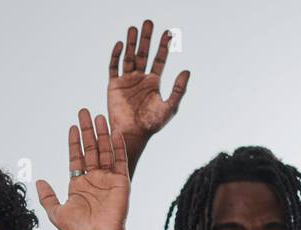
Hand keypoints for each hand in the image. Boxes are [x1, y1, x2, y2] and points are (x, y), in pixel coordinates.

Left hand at [35, 113, 130, 229]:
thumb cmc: (77, 229)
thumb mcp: (56, 212)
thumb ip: (47, 197)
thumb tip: (38, 181)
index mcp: (78, 184)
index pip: (76, 158)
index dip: (73, 142)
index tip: (72, 127)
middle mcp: (94, 178)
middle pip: (90, 149)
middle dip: (87, 130)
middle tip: (84, 112)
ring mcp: (108, 178)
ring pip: (105, 150)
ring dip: (102, 133)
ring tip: (98, 116)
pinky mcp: (121, 180)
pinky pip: (120, 159)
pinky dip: (118, 145)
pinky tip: (114, 132)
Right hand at [107, 20, 189, 151]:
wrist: (132, 134)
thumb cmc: (152, 124)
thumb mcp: (170, 107)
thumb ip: (178, 89)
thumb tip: (187, 70)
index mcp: (153, 82)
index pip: (159, 59)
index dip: (163, 46)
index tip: (168, 32)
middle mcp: (140, 79)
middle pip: (143, 54)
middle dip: (146, 38)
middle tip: (148, 22)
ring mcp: (126, 81)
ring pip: (129, 57)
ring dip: (132, 43)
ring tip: (133, 28)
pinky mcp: (113, 86)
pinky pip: (114, 67)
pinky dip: (116, 56)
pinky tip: (121, 45)